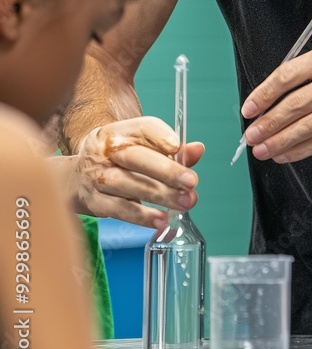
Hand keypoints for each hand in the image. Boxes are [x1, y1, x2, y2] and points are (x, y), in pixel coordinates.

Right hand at [71, 117, 204, 227]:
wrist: (76, 179)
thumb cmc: (118, 160)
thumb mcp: (140, 148)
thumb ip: (170, 150)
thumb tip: (197, 150)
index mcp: (118, 132)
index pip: (141, 128)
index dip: (160, 136)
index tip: (178, 147)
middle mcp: (105, 151)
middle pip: (136, 158)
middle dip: (166, 170)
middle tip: (191, 182)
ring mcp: (97, 176)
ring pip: (129, 184)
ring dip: (160, 195)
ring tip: (185, 202)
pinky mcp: (94, 201)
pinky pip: (119, 209)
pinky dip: (142, 216)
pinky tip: (162, 220)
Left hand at [241, 41, 311, 162]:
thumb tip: (275, 97)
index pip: (290, 74)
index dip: (265, 93)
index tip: (250, 107)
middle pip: (297, 103)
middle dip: (269, 122)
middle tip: (251, 135)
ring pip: (310, 125)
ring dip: (282, 140)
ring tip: (263, 149)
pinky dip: (303, 148)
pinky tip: (287, 154)